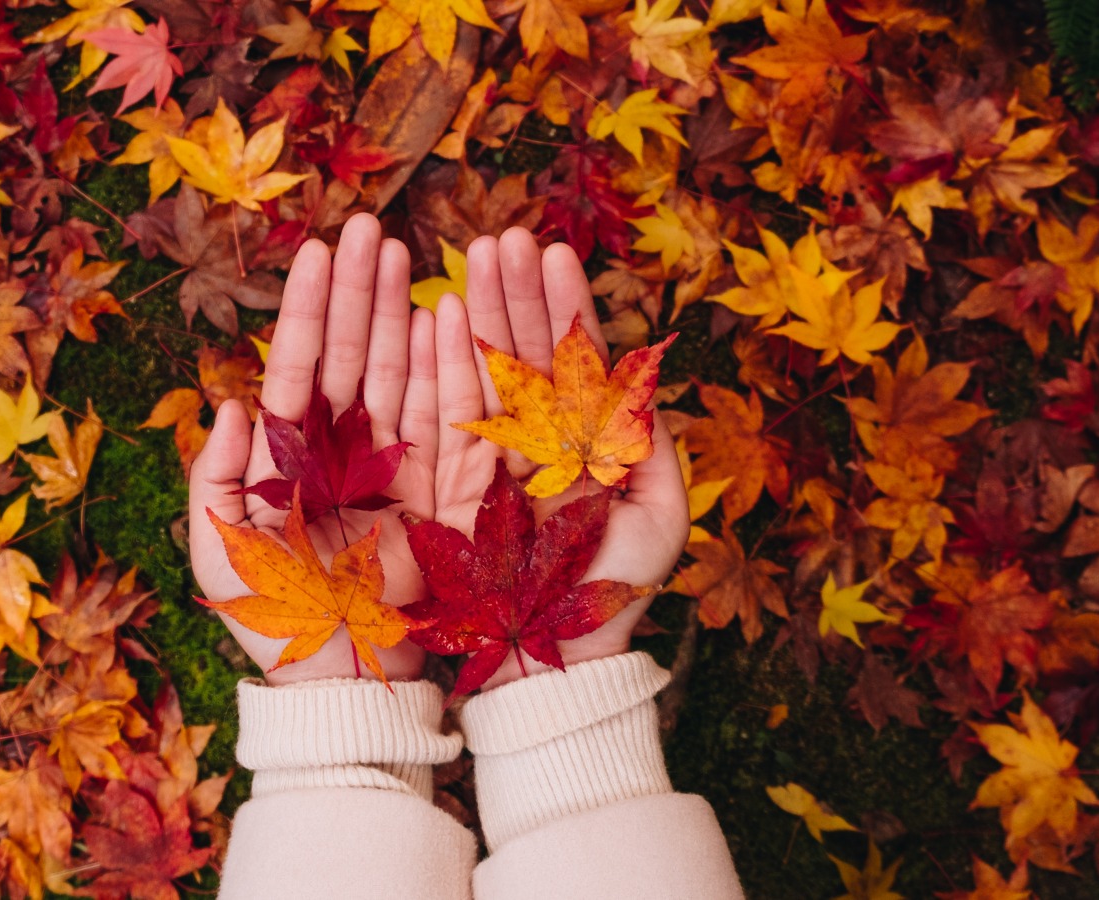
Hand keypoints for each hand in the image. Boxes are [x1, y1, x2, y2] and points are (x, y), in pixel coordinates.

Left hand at [188, 214, 434, 684]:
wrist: (338, 673)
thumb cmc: (272, 612)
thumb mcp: (220, 545)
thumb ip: (213, 475)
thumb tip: (230, 404)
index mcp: (290, 455)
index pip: (301, 366)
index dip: (310, 309)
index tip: (321, 250)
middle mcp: (343, 448)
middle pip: (353, 353)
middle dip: (361, 290)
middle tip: (372, 227)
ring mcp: (394, 463)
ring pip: (398, 370)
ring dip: (401, 310)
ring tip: (407, 251)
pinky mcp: (438, 489)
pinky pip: (444, 414)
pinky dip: (446, 364)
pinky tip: (445, 312)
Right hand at [431, 228, 688, 688]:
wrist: (556, 657)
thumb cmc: (615, 590)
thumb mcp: (658, 514)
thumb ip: (654, 444)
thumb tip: (645, 378)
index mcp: (585, 443)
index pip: (574, 360)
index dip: (564, 305)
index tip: (555, 251)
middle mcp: (536, 442)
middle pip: (525, 351)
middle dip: (515, 292)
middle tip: (504, 236)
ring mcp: (492, 458)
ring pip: (485, 370)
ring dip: (480, 311)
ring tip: (474, 254)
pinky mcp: (452, 483)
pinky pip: (447, 412)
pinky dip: (444, 363)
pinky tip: (439, 314)